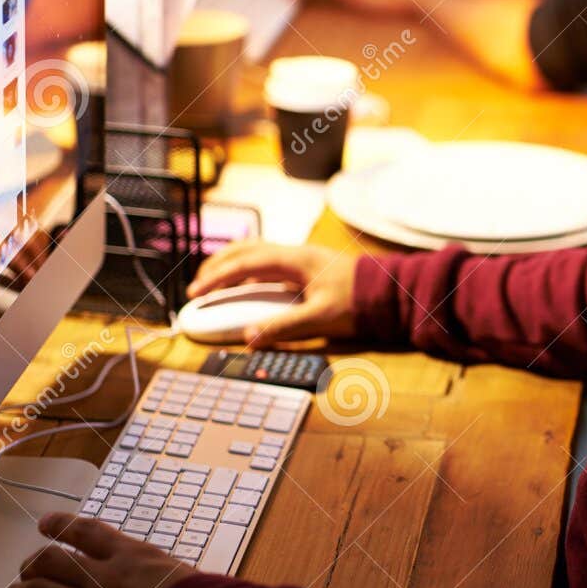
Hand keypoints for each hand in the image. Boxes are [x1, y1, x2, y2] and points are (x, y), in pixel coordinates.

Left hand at [0, 516, 195, 587]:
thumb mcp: (186, 575)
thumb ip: (163, 575)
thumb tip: (167, 583)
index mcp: (133, 556)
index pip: (87, 531)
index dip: (60, 525)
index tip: (45, 525)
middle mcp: (106, 577)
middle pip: (51, 559)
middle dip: (32, 566)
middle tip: (25, 574)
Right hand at [186, 241, 358, 344]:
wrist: (390, 291)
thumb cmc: (360, 302)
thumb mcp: (321, 318)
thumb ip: (284, 327)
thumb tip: (248, 337)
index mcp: (294, 260)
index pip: (244, 264)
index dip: (216, 277)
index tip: (196, 293)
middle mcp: (295, 253)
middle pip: (245, 250)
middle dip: (216, 266)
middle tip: (197, 287)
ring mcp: (301, 257)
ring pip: (256, 251)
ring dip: (231, 263)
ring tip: (214, 282)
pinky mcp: (307, 266)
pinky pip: (268, 260)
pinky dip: (248, 269)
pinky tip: (245, 285)